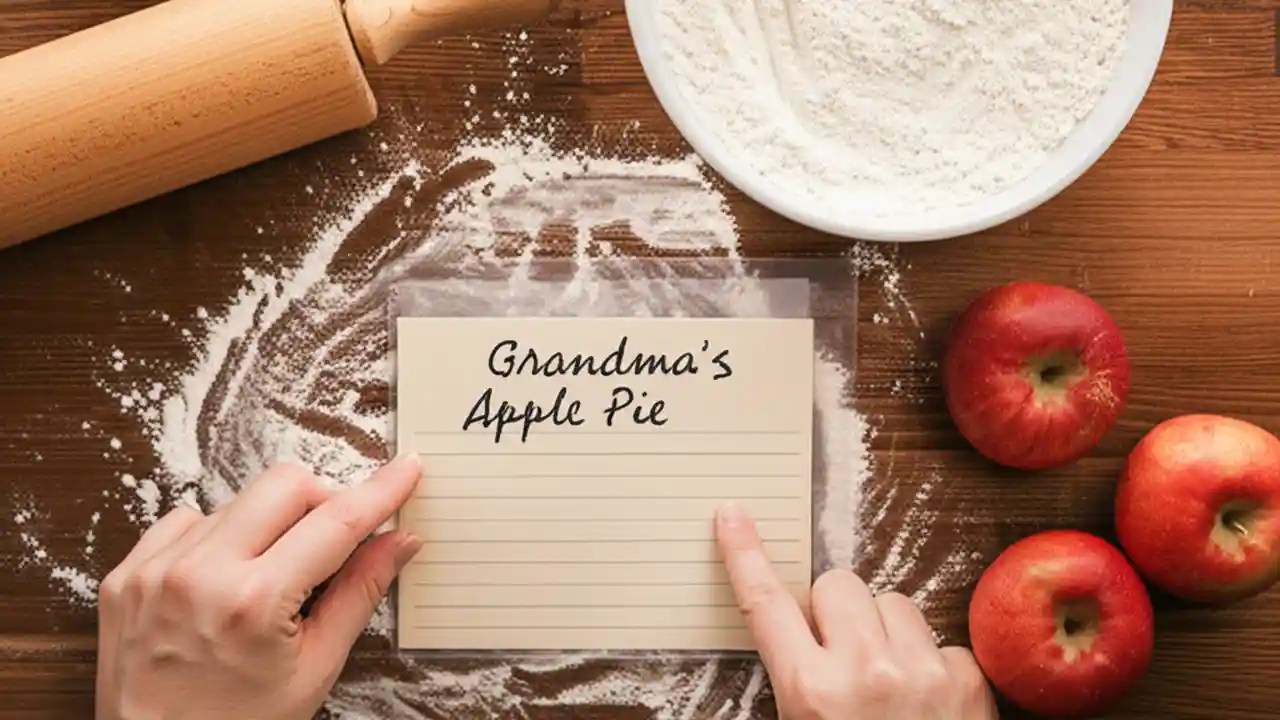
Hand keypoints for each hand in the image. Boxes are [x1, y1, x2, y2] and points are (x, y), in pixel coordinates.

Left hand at [95, 454, 423, 719]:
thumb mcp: (315, 668)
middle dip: (323, 500)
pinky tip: (224, 578)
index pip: (337, 522)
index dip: (381, 491)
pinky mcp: (127, 573)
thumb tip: (398, 542)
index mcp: (254, 603)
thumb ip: (360, 593)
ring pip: (237, 501)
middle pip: (286, 484)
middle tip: (334, 537)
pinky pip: (186, 520)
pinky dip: (216, 538)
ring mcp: (156, 570)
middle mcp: (200, 575)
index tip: (405, 470)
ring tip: (268, 576)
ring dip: (267, 525)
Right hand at [715, 504, 996, 719]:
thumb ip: (797, 683)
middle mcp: (865, 671)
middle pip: (836, 585)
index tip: (734, 515)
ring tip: (886, 678)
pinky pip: (941, 638)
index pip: (766, 604)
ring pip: (892, 600)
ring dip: (883, 627)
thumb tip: (793, 634)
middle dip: (832, 609)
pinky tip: (927, 699)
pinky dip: (931, 660)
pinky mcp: (968, 680)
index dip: (745, 554)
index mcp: (810, 692)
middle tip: (836, 649)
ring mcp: (922, 672)